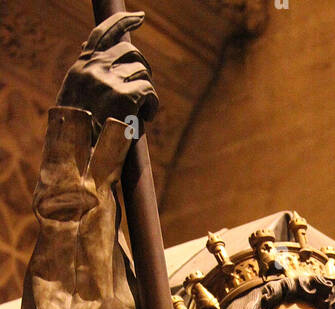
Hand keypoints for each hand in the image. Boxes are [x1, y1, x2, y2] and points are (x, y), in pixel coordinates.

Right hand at [56, 12, 158, 129]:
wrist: (79, 157)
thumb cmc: (80, 133)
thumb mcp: (74, 95)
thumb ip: (84, 72)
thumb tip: (87, 45)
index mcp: (82, 67)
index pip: (103, 32)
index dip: (123, 22)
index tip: (139, 16)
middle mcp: (94, 68)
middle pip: (130, 51)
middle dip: (143, 66)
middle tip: (145, 87)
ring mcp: (109, 81)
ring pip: (142, 72)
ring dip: (147, 91)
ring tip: (141, 111)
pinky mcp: (125, 97)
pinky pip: (149, 91)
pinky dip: (152, 105)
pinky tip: (146, 118)